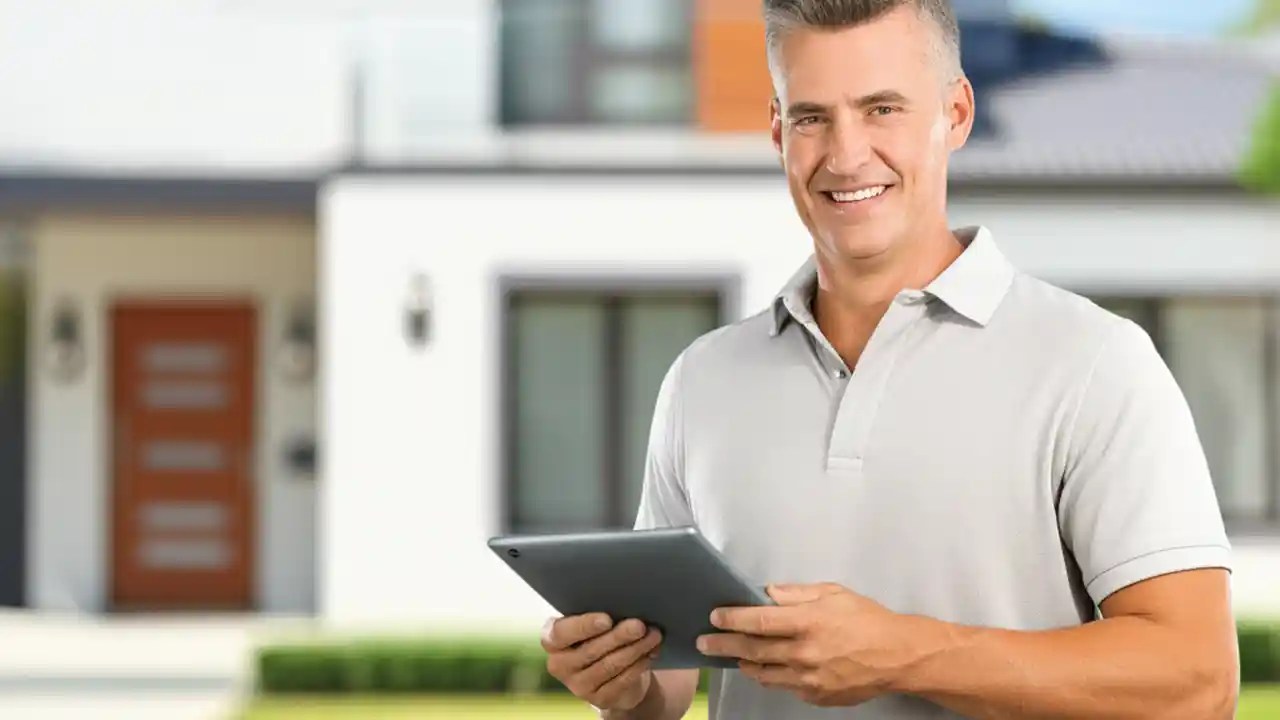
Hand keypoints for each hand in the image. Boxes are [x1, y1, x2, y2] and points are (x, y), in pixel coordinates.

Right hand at [542, 612, 663, 710]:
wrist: (611, 670)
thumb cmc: (600, 635)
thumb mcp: (593, 622)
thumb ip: (599, 614)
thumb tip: (625, 606)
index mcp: (552, 640)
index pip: (561, 633)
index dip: (584, 626)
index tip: (606, 619)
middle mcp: (559, 664)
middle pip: (591, 650)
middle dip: (619, 636)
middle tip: (639, 625)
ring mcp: (578, 685)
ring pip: (610, 665)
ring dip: (635, 649)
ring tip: (653, 635)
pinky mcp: (599, 699)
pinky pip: (622, 681)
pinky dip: (638, 665)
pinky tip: (650, 653)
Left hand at [696, 582, 913, 707]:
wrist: (897, 656)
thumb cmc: (866, 618)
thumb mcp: (832, 593)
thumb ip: (796, 593)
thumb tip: (766, 592)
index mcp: (807, 622)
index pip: (758, 620)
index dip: (732, 618)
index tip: (715, 616)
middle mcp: (804, 652)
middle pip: (753, 650)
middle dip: (724, 645)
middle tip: (705, 642)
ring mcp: (808, 678)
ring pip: (764, 673)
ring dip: (744, 663)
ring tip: (733, 656)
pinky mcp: (815, 696)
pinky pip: (784, 686)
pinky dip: (771, 676)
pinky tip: (765, 668)